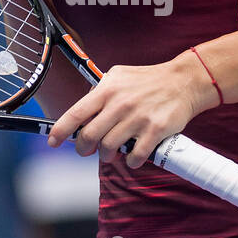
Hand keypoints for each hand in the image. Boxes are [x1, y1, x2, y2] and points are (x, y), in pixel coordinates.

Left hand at [46, 50, 219, 169]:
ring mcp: (138, 118)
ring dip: (107, 155)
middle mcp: (119, 104)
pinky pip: (136, 156)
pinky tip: (133, 158)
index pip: (76, 113)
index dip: (61, 131)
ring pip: (110, 148)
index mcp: (107, 90)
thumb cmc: (148, 80)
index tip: (53, 142)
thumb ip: (99, 91)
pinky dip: (132, 161)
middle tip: (87, 151)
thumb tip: (82, 110)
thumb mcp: (118, 76)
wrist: (184, 82)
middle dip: (84, 148)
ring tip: (111, 154)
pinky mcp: (155, 130)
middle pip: (90, 136)